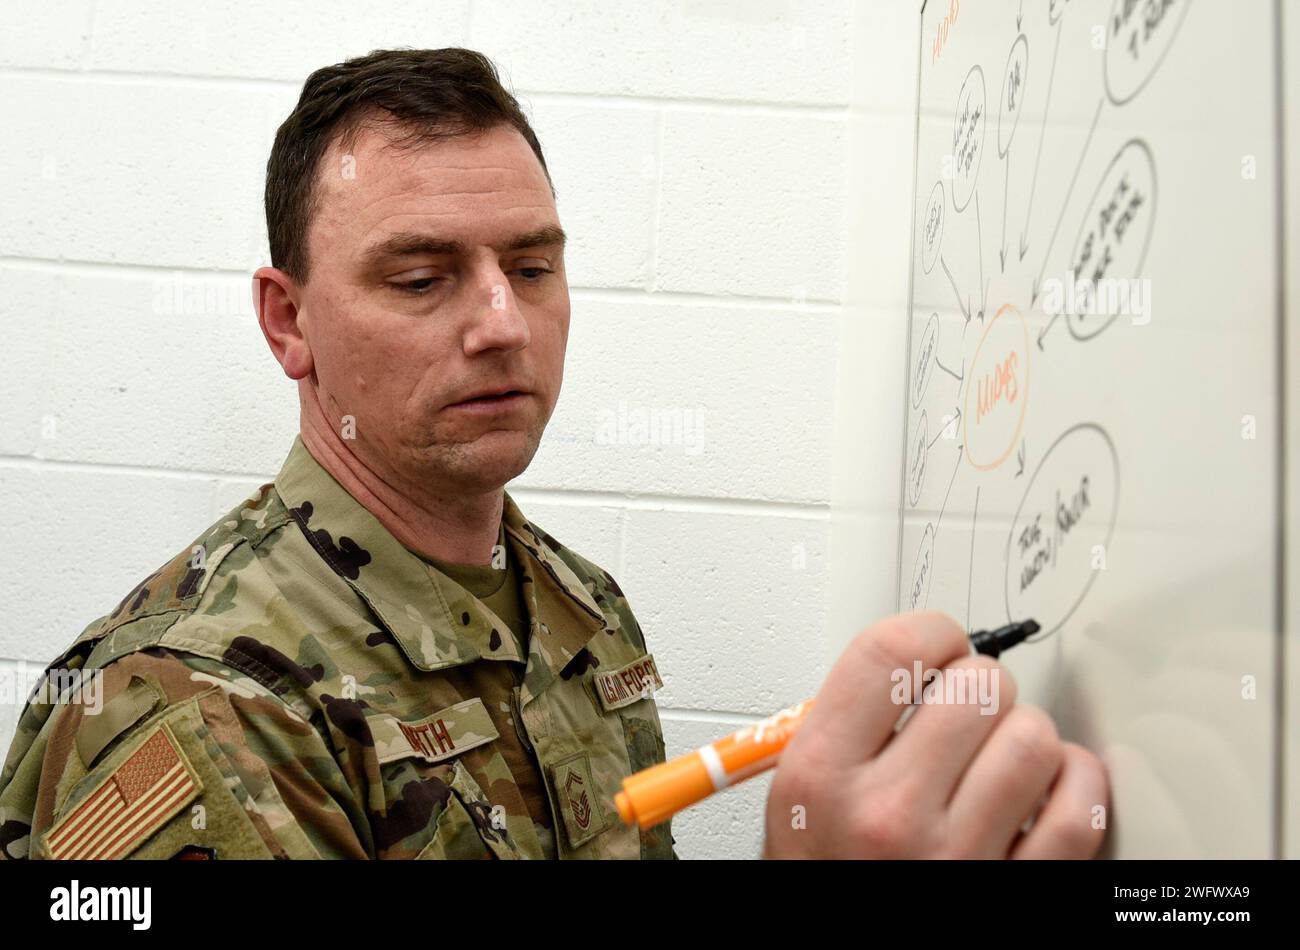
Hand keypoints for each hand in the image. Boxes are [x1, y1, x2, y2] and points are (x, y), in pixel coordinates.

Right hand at [762, 610, 1107, 857]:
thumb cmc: (823, 874)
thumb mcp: (793, 798)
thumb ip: (843, 723)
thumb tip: (919, 661)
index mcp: (820, 778)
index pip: (892, 652)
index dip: (931, 634)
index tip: (940, 647)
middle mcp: (886, 816)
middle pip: (977, 685)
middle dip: (978, 689)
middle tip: (964, 715)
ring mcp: (958, 860)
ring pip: (1035, 736)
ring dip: (1025, 737)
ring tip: (999, 758)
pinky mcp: (1019, 894)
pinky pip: (1083, 805)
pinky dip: (1077, 783)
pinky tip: (1047, 788)